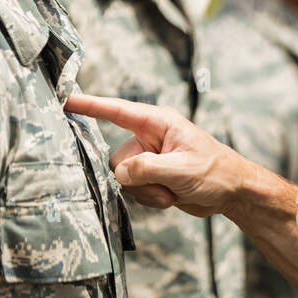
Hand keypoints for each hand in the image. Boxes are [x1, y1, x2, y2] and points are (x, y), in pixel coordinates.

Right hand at [65, 93, 254, 217]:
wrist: (233, 193)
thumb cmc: (216, 172)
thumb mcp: (182, 169)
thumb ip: (147, 169)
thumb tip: (119, 173)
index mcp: (157, 122)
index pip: (115, 111)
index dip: (88, 105)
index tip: (64, 99)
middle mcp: (149, 137)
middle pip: (116, 158)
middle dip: (136, 178)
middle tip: (164, 185)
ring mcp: (149, 157)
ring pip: (123, 178)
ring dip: (146, 191)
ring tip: (172, 191)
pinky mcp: (150, 176)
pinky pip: (133, 189)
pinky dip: (151, 198)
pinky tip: (171, 197)